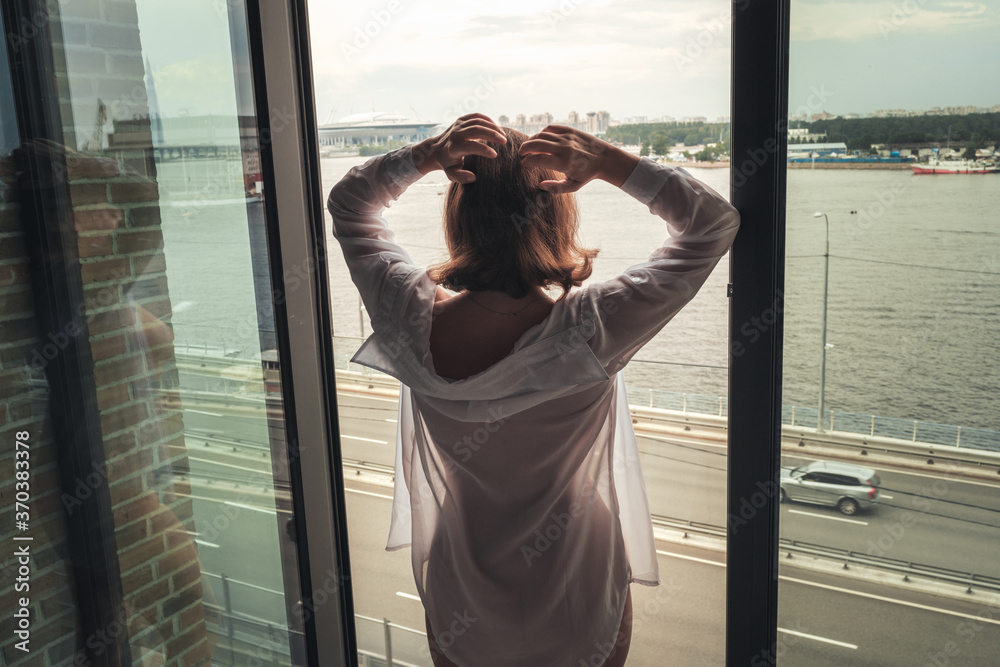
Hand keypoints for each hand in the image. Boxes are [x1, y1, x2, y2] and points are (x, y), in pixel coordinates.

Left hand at [412, 113, 506, 183]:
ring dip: (493, 127)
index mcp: (454, 148)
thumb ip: (461, 177)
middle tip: (504, 141)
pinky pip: (477, 116)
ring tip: (503, 135)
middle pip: (476, 130)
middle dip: (492, 135)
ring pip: (478, 121)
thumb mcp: (451, 173)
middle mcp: (455, 134)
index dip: (484, 150)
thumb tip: (473, 177)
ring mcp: (458, 125)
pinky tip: (496, 128)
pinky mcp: (461, 119)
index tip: (495, 155)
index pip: (471, 146)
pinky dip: (488, 120)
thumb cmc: (447, 163)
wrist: (436, 149)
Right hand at [518, 125, 638, 193]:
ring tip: (528, 147)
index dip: (527, 161)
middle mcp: (564, 148)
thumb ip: (556, 188)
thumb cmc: (587, 174)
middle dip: (524, 149)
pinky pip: (551, 128)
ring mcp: (567, 138)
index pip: (538, 159)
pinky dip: (542, 133)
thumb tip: (541, 185)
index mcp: (564, 163)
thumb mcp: (573, 186)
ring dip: (531, 140)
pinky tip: (540, 139)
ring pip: (542, 135)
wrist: (605, 158)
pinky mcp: (570, 130)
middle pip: (536, 144)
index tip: (524, 164)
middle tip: (521, 154)